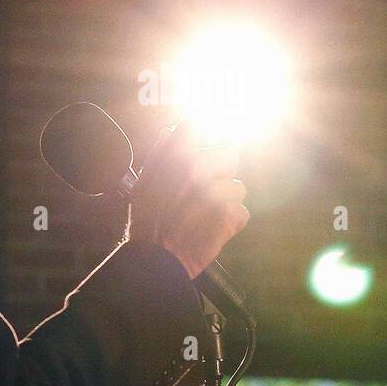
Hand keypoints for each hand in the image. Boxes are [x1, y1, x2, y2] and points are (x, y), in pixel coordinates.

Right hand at [127, 122, 249, 279]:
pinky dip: (232, 224)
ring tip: (206, 216)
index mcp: (174, 155)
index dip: (211, 132)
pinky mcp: (228, 213)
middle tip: (206, 192)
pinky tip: (215, 229)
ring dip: (227, 202)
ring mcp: (214, 189)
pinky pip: (243, 212)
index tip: (213, 140)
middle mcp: (195, 166)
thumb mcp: (143, 183)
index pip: (199, 123)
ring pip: (238, 186)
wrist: (154, 262)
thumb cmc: (147, 222)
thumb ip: (159, 154)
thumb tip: (172, 130)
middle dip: (223, 172)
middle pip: (231, 154)